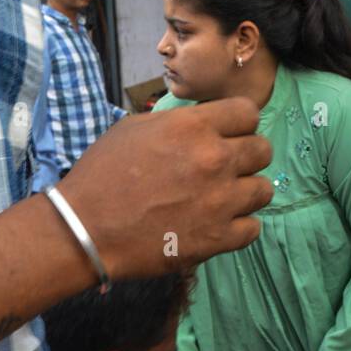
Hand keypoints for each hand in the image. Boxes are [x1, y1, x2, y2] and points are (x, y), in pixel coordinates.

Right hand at [62, 98, 273, 278]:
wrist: (86, 228)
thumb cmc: (102, 175)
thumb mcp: (135, 129)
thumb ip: (176, 123)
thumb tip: (199, 124)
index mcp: (193, 127)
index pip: (248, 112)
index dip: (239, 124)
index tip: (229, 136)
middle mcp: (214, 159)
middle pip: (263, 150)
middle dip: (247, 157)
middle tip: (226, 170)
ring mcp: (220, 201)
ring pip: (263, 191)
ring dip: (247, 193)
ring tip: (224, 200)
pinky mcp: (217, 238)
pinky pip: (253, 229)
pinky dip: (240, 228)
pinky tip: (220, 225)